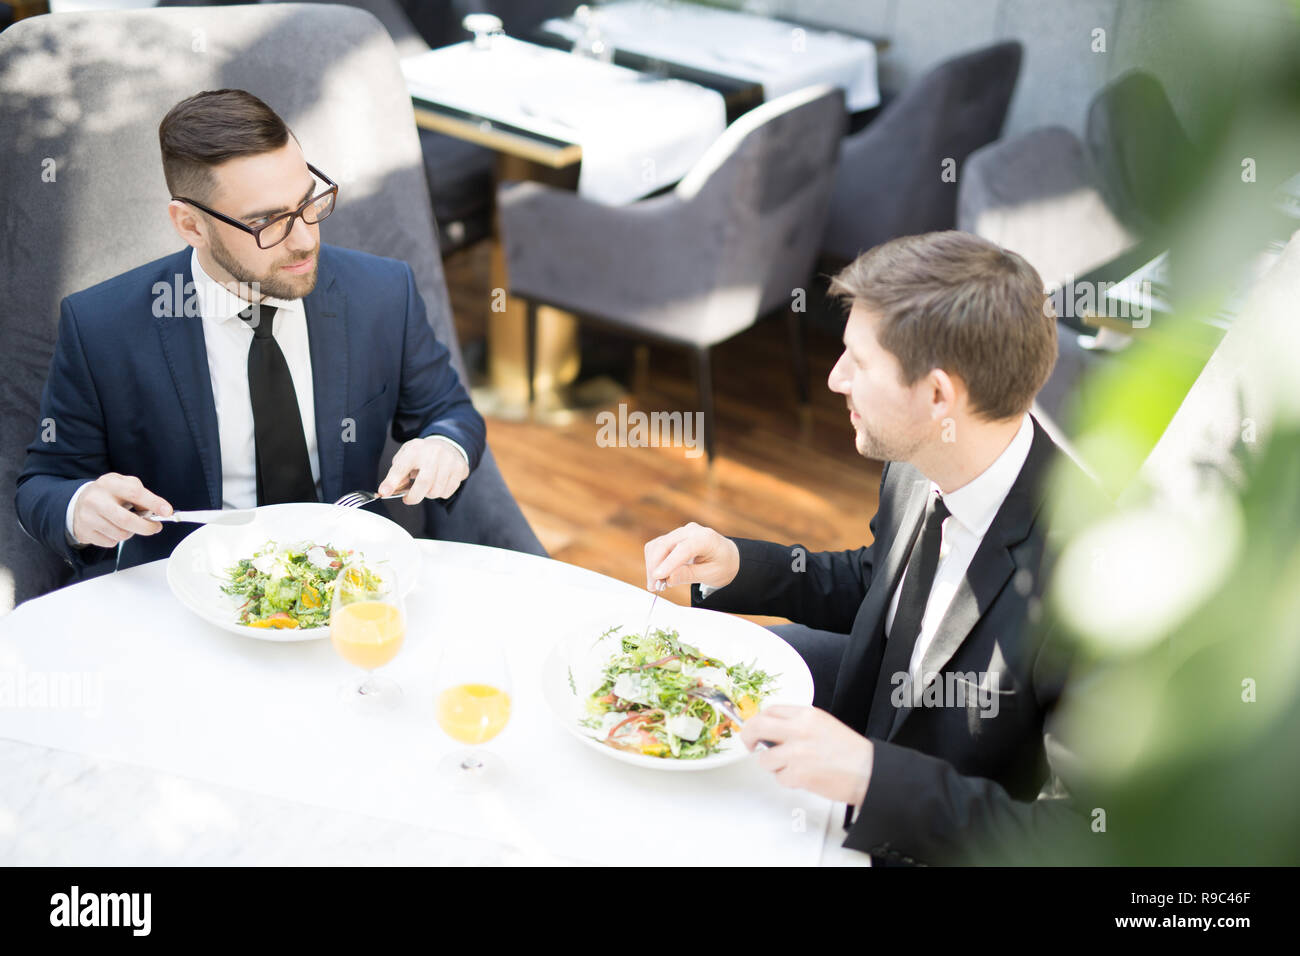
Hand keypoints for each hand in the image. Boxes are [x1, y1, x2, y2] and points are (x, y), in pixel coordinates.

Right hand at [72, 473, 172, 547]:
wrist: (77, 502)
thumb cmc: (108, 494)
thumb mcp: (123, 484)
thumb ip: (141, 493)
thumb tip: (158, 509)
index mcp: (108, 484)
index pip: (134, 493)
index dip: (154, 503)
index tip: (167, 511)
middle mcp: (95, 500)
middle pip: (127, 520)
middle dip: (147, 527)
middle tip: (155, 527)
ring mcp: (87, 517)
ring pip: (121, 534)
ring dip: (131, 532)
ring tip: (127, 524)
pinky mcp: (84, 532)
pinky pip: (111, 542)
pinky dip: (117, 538)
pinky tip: (112, 528)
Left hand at [378, 437, 468, 504]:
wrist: (447, 444)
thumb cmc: (423, 454)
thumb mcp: (406, 456)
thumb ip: (397, 473)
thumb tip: (387, 491)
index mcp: (415, 449)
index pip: (401, 467)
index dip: (391, 481)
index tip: (384, 493)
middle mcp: (434, 453)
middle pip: (424, 483)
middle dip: (413, 497)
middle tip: (408, 499)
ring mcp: (449, 460)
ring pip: (436, 491)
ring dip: (428, 494)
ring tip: (427, 485)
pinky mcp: (460, 469)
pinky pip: (447, 492)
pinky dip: (440, 493)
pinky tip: (439, 483)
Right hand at [642, 522, 739, 589]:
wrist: (726, 557)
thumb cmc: (722, 565)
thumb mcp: (710, 575)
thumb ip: (689, 575)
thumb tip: (668, 578)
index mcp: (706, 538)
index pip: (684, 548)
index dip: (669, 563)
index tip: (658, 577)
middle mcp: (691, 531)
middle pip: (664, 545)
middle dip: (655, 566)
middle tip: (654, 587)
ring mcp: (680, 532)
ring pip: (656, 545)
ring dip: (652, 565)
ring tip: (656, 584)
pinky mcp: (672, 538)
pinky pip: (656, 547)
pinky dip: (653, 561)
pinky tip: (658, 575)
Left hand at [742, 705, 873, 805]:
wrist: (868, 771)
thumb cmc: (849, 751)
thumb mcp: (823, 724)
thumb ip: (798, 723)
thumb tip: (772, 730)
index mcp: (806, 715)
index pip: (770, 710)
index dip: (757, 720)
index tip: (754, 729)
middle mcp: (798, 730)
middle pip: (757, 726)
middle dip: (747, 736)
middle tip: (749, 745)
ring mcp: (796, 752)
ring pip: (764, 758)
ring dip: (773, 766)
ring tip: (792, 767)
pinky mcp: (798, 774)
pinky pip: (779, 778)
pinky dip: (788, 780)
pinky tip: (804, 777)